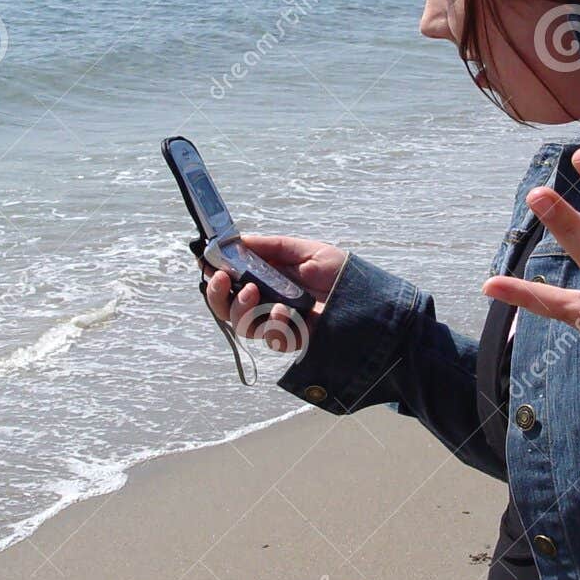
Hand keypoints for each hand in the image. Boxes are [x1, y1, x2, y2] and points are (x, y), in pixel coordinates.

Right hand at [203, 234, 346, 354]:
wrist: (373, 301)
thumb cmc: (343, 273)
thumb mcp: (306, 251)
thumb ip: (271, 246)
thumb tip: (236, 240)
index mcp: (268, 280)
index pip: (231, 281)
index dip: (214, 275)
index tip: (206, 263)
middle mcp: (268, 302)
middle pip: (227, 307)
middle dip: (217, 294)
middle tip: (222, 279)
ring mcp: (279, 323)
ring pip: (242, 325)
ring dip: (241, 309)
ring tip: (253, 293)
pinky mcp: (293, 340)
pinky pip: (271, 338)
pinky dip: (274, 324)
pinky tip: (287, 313)